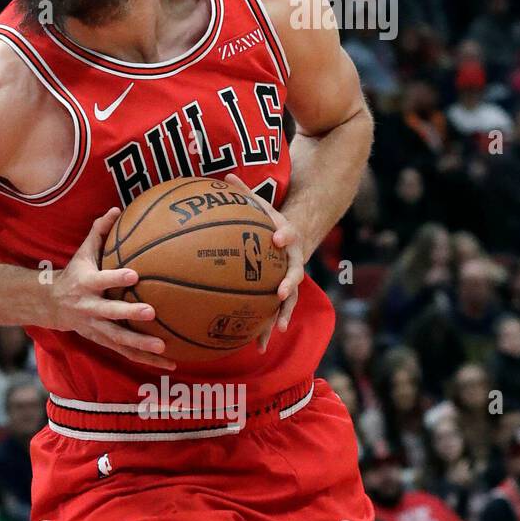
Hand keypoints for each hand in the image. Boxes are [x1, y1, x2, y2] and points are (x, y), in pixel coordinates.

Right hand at [46, 206, 175, 370]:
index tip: (135, 274)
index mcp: (85, 283)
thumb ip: (99, 231)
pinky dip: (145, 359)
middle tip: (151, 312)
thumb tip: (117, 208)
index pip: (101, 279)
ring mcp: (95, 327)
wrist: (50, 304)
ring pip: (117, 339)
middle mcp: (89, 307)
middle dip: (129, 313)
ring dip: (140, 345)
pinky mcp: (101, 340)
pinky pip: (124, 352)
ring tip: (163, 348)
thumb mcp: (82, 252)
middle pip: (110, 312)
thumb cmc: (74, 273)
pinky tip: (168, 363)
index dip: (116, 277)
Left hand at [224, 174, 302, 352]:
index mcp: (287, 237)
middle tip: (281, 291)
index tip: (279, 238)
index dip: (285, 235)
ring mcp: (290, 279)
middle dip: (289, 282)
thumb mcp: (260, 206)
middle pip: (295, 272)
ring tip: (277, 329)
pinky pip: (275, 313)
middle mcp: (293, 260)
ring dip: (283, 314)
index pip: (289, 234)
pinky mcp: (282, 295)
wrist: (291, 240)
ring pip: (290, 300)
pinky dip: (267, 327)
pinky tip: (257, 345)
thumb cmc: (267, 222)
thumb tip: (225, 176)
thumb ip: (244, 193)